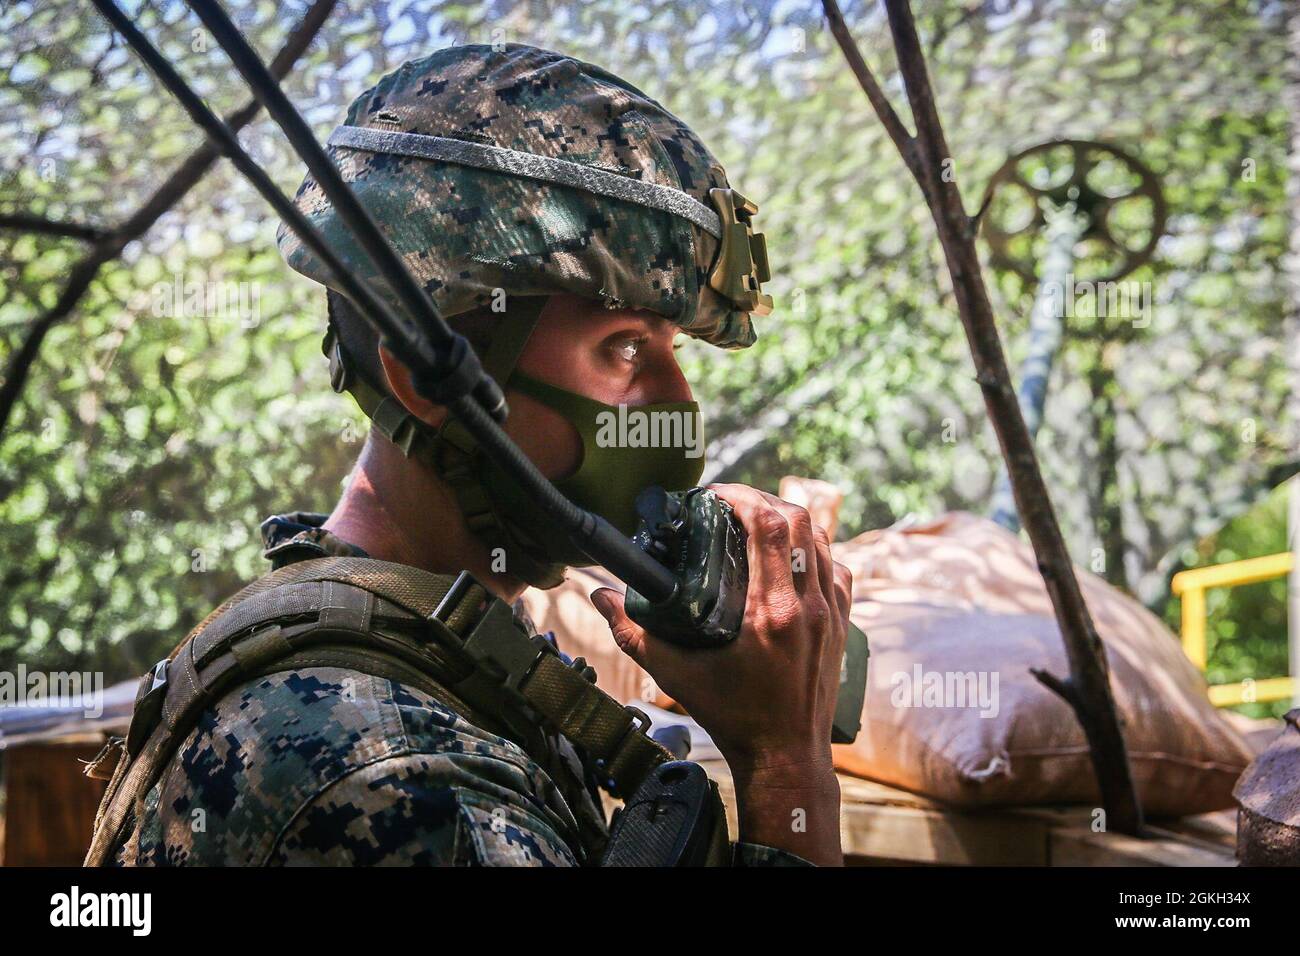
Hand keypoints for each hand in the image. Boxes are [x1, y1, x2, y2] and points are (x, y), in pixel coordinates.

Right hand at [590, 483, 851, 862]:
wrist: (785, 756)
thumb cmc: (733, 717)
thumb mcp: (674, 675)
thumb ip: (633, 632)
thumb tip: (600, 596)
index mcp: (769, 611)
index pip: (768, 526)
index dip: (742, 497)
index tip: (714, 495)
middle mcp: (806, 605)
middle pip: (799, 521)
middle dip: (764, 500)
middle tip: (731, 502)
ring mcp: (830, 613)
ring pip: (821, 540)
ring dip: (789, 520)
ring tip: (756, 519)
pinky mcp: (841, 623)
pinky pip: (836, 568)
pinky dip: (814, 550)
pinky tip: (789, 556)